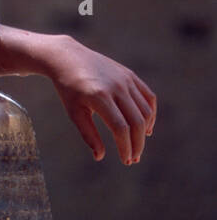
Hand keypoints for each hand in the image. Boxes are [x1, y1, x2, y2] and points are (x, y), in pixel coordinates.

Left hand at [46, 37, 156, 164]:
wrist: (68, 58)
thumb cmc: (68, 89)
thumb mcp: (74, 113)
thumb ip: (88, 134)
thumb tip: (100, 157)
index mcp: (99, 97)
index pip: (120, 128)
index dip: (126, 147)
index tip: (126, 160)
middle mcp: (116, 87)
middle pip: (136, 122)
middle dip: (137, 144)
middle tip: (133, 159)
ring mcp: (125, 79)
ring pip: (145, 111)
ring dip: (145, 131)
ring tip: (137, 146)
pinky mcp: (130, 75)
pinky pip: (148, 97)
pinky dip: (150, 114)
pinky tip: (146, 128)